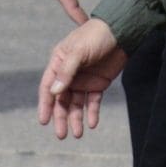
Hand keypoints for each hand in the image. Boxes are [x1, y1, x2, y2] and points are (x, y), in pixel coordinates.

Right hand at [38, 17, 127, 139]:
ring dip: (76, 118)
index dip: (45, 104)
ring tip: (78, 134)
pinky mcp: (98, 83)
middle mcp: (69, 73)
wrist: (121, 31)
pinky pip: (93, 101)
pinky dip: (92, 112)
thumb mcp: (79, 51)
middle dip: (61, 117)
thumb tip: (54, 92)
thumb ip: (66, 72)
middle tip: (62, 135)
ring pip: (77, 104)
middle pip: (62, 100)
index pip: (48, 86)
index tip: (44, 121)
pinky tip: (93, 123)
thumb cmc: (96, 35)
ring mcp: (84, 79)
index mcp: (59, 62)